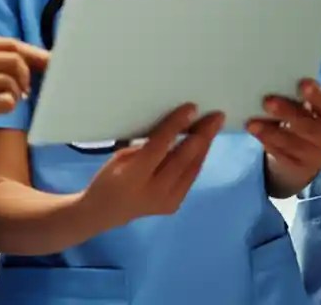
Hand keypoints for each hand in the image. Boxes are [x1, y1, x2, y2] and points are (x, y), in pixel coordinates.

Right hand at [0, 36, 48, 153]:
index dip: (33, 54)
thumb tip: (39, 58)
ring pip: (8, 79)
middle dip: (27, 74)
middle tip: (26, 89)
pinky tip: (3, 108)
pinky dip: (9, 105)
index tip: (52, 63)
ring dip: (18, 93)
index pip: (8, 43)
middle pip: (12, 58)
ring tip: (13, 100)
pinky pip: (1, 100)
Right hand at [81, 104, 224, 228]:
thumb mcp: (120, 157)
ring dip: (205, 145)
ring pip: (192, 168)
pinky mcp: (175, 204)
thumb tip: (173, 128)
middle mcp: (153, 191)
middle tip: (216, 116)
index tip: (191, 108)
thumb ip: (146, 146)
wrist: (104, 213)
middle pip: (182, 159)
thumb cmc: (109, 178)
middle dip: (202, 135)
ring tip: (215, 125)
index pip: (158, 147)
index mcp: (132, 177)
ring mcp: (166, 201)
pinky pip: (190, 177)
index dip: (176, 126)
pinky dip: (198, 158)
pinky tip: (204, 143)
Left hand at [247, 79, 320, 195]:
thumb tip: (272, 79)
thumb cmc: (304, 117)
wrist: (307, 154)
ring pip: (292, 143)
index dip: (317, 95)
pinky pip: (282, 155)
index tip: (303, 83)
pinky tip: (255, 133)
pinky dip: (267, 143)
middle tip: (267, 101)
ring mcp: (314, 155)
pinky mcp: (298, 166)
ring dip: (270, 132)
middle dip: (287, 113)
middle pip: (308, 126)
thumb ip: (297, 96)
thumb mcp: (307, 107)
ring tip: (251, 123)